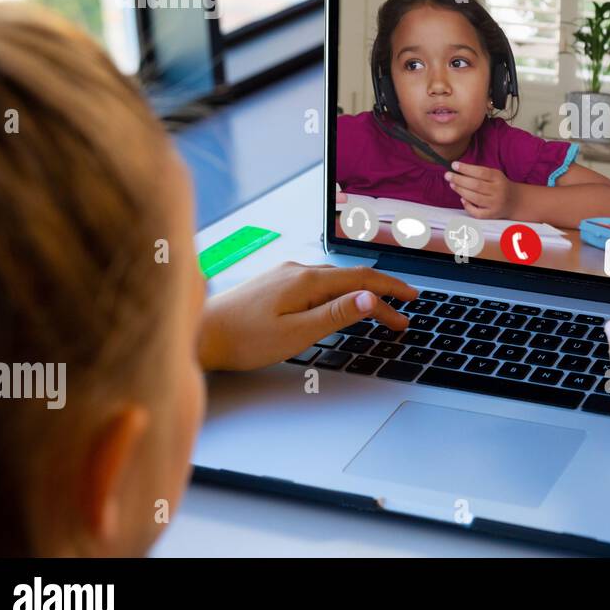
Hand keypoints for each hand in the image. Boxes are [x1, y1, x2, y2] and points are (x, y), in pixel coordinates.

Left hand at [199, 261, 417, 370]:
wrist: (198, 333)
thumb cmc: (242, 339)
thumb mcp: (296, 333)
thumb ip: (336, 315)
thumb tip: (370, 297)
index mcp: (306, 281)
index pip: (362, 279)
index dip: (391, 289)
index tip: (411, 302)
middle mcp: (297, 270)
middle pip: (351, 278)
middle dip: (381, 292)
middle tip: (403, 310)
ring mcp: (285, 274)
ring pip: (334, 279)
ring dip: (360, 293)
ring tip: (378, 308)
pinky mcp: (275, 283)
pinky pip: (318, 283)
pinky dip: (339, 292)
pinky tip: (339, 301)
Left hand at [445, 161, 517, 218]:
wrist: (515, 201)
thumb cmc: (499, 185)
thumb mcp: (494, 175)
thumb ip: (479, 173)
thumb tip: (458, 170)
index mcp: (498, 178)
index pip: (481, 172)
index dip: (466, 168)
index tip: (454, 165)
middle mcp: (498, 191)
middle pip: (476, 185)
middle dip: (459, 179)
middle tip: (448, 175)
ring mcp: (495, 204)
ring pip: (475, 198)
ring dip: (461, 190)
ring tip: (452, 184)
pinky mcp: (492, 215)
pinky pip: (477, 212)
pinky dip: (468, 206)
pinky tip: (462, 199)